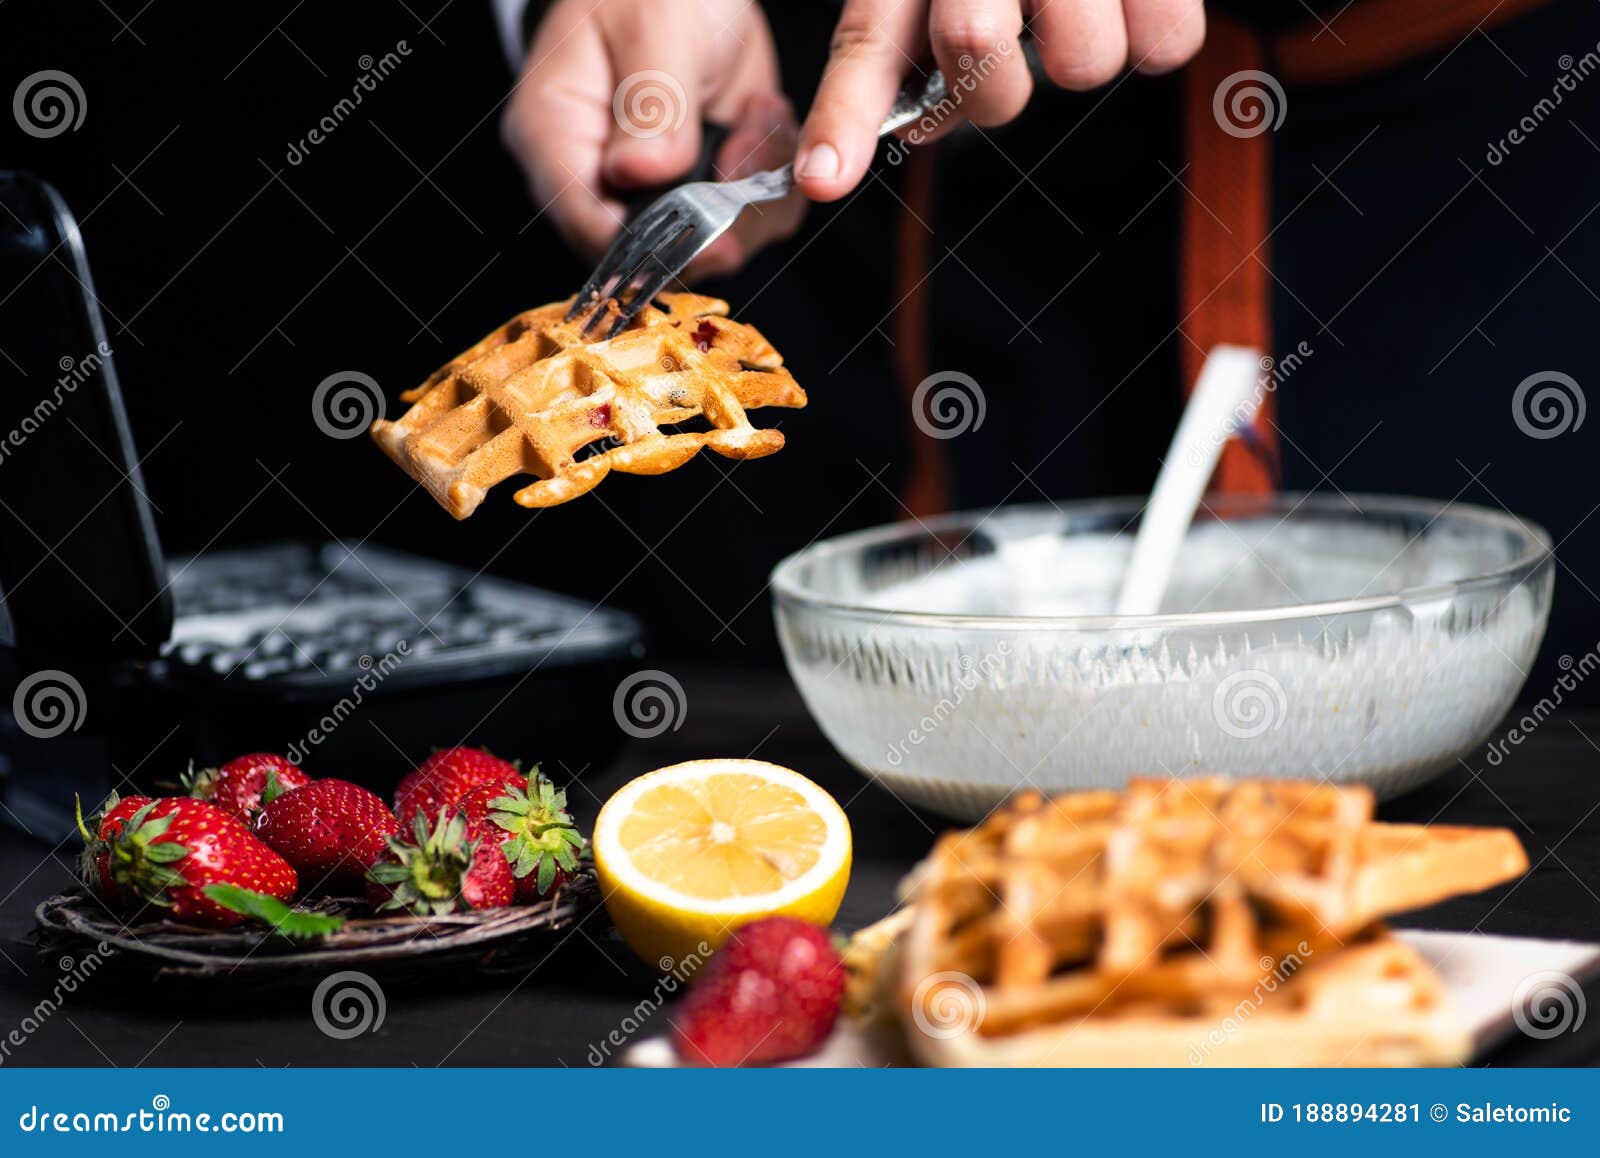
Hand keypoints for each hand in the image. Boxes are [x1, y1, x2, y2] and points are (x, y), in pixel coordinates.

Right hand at [501, 0, 806, 279]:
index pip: (588, 225)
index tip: (715, 237)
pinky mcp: (696, 187)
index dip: (652, 246)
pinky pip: (743, 221)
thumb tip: (639, 172)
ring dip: (753, 195)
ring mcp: (650, 187)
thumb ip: (652, 105)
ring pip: (707, 244)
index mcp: (555, 135)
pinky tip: (762, 120)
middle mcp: (597, 174)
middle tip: (750, 148)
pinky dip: (771, 183)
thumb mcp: (654, 27)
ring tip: (756, 115)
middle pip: (653, 251)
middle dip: (719, 218)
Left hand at [795, 0, 1205, 200]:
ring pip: (1083, 65)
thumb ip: (914, 50)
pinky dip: (1157, 33)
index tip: (826, 177)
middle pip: (979, 55)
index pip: (870, 39)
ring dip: (1084, 49)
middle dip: (996, 81)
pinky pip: (1167, 45)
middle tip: (1018, 32)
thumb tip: (913, 129)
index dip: (846, 114)